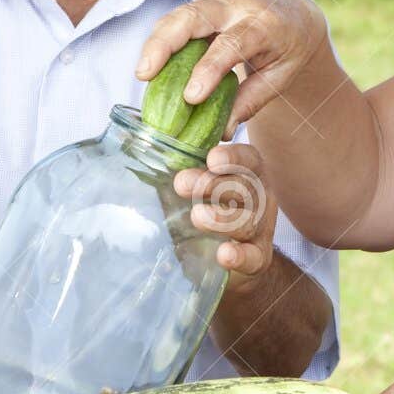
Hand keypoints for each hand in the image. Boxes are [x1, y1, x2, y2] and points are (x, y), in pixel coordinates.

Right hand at [135, 0, 329, 127]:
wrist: (292, 10)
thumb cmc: (288, 47)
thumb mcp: (282, 75)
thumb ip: (252, 100)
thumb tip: (222, 131)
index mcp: (266, 23)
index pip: (233, 43)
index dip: (209, 69)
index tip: (191, 97)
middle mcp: (239, 4)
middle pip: (194, 16)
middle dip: (165, 43)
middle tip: (145, 75)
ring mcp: (217, 0)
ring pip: (178, 15)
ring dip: (156, 42)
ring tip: (143, 74)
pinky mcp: (201, 5)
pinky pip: (175, 20)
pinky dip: (160, 41)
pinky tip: (151, 66)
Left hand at [173, 142, 277, 277]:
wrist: (229, 258)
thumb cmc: (207, 211)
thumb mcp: (194, 185)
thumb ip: (176, 165)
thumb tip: (133, 135)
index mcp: (247, 173)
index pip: (248, 159)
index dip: (233, 157)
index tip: (211, 158)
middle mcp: (258, 198)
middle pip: (244, 187)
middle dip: (213, 184)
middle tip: (182, 184)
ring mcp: (260, 229)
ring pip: (247, 221)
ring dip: (222, 218)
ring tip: (197, 215)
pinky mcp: (257, 258)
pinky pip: (253, 258)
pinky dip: (240, 256)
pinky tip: (224, 254)